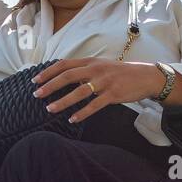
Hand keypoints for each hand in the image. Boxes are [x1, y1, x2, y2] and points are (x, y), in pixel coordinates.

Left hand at [32, 58, 163, 122]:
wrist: (145, 76)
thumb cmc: (120, 73)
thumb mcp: (101, 67)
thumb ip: (83, 71)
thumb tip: (63, 78)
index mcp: (90, 62)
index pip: (65, 65)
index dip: (48, 72)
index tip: (35, 80)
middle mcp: (96, 69)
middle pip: (68, 76)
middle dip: (50, 86)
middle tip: (36, 95)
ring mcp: (105, 82)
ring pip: (79, 92)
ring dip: (63, 101)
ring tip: (49, 109)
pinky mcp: (113, 94)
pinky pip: (95, 105)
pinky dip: (82, 112)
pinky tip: (72, 119)